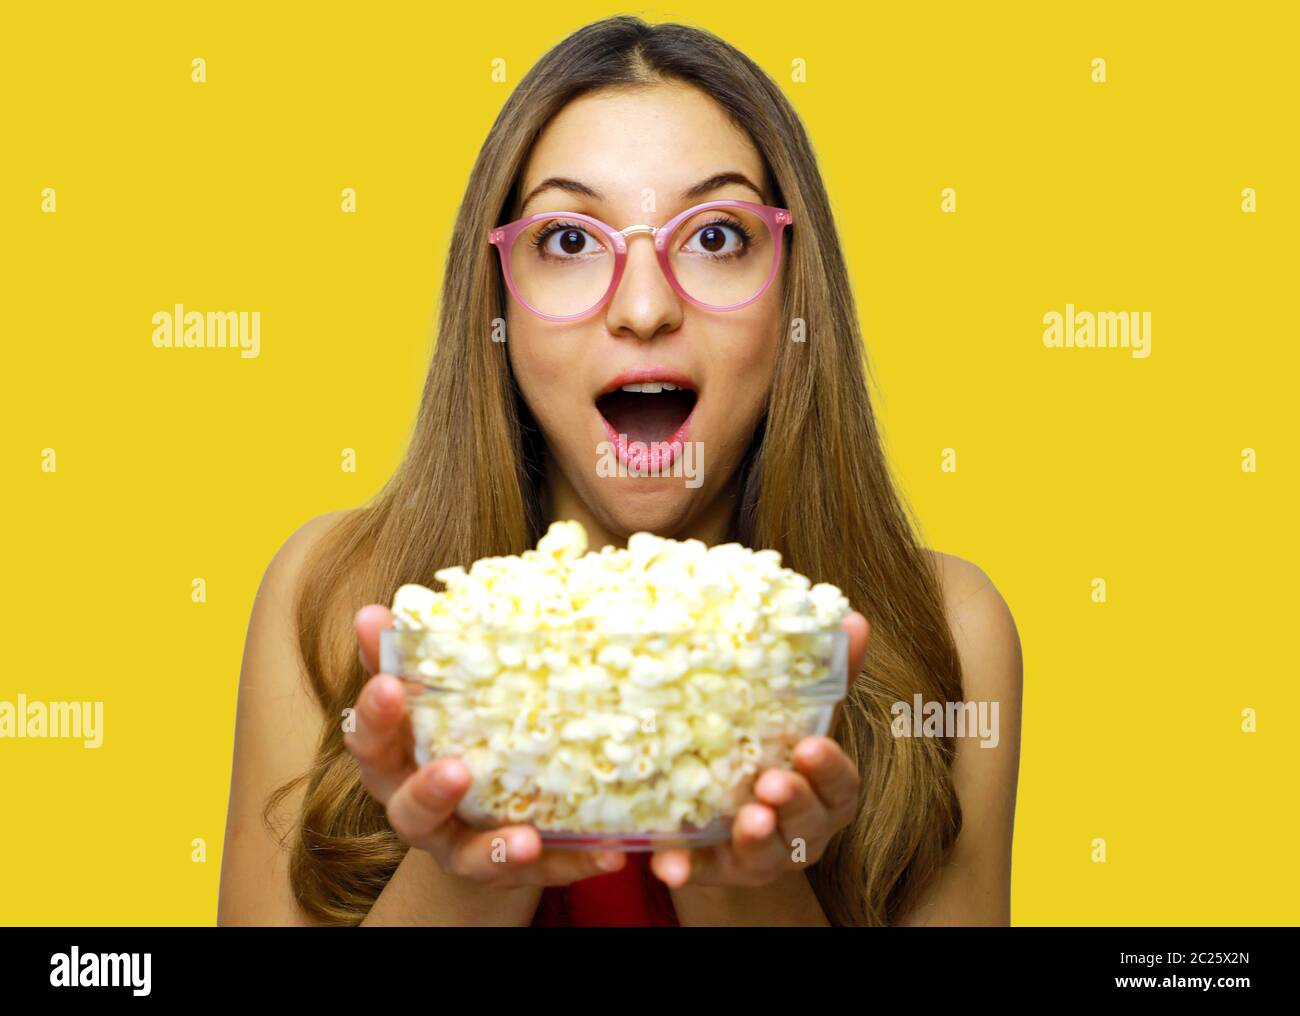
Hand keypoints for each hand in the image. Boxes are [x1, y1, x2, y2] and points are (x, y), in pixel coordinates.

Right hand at [344, 603, 627, 886]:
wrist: (478, 825)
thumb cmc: (454, 738)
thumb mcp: (431, 700)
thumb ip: (407, 658)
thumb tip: (376, 609)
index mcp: (396, 761)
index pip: (368, 740)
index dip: (374, 715)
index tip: (389, 684)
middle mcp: (418, 810)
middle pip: (406, 809)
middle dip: (429, 791)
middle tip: (456, 770)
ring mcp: (460, 847)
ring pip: (465, 856)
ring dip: (494, 846)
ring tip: (525, 838)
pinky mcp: (507, 871)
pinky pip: (538, 875)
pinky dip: (569, 864)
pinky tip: (606, 854)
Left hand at [649, 611, 870, 889]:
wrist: (734, 806)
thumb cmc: (775, 749)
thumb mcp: (800, 712)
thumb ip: (827, 675)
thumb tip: (853, 618)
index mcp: (827, 790)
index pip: (842, 784)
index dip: (829, 769)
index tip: (809, 747)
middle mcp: (803, 829)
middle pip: (810, 824)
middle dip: (794, 804)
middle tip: (772, 783)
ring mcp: (762, 853)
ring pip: (767, 855)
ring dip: (756, 838)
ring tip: (743, 819)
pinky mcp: (718, 868)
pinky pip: (704, 872)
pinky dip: (689, 868)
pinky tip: (667, 862)